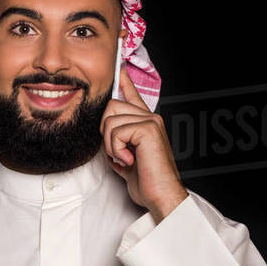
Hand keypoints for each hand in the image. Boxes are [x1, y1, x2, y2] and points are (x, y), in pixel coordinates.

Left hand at [101, 65, 187, 221]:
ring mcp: (151, 121)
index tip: (120, 68)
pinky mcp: (148, 129)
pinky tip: (129, 161)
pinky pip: (116, 132)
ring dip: (110, 145)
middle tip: (118, 153)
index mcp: (146, 124)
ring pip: (110, 120)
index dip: (125, 81)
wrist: (161, 196)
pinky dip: (116, 150)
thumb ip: (118, 147)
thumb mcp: (126, 162)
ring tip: (125, 159)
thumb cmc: (148, 183)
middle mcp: (150, 118)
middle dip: (105, 133)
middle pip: (111, 106)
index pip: (132, 95)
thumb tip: (106, 143)